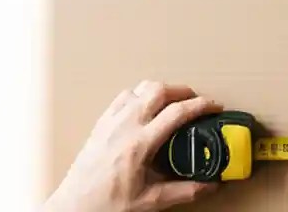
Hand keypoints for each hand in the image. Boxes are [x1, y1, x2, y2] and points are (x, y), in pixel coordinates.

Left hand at [44, 81, 223, 211]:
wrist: (74, 207)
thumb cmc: (104, 204)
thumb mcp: (149, 201)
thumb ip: (183, 191)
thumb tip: (207, 185)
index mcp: (139, 144)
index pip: (177, 113)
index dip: (200, 105)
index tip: (213, 106)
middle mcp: (124, 126)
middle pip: (158, 90)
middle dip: (182, 90)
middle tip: (195, 99)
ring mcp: (110, 121)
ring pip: (139, 88)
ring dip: (159, 90)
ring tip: (171, 101)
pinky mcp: (100, 124)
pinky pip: (122, 97)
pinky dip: (139, 95)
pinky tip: (144, 107)